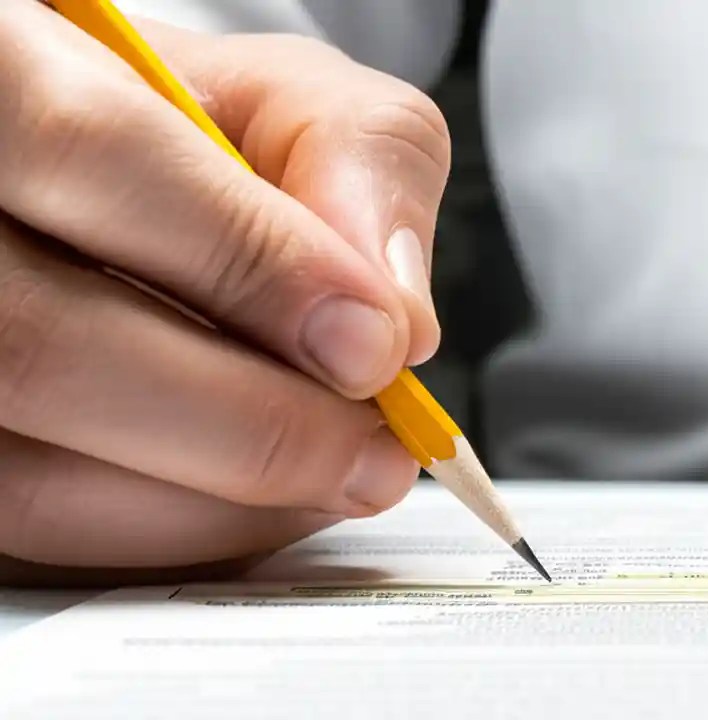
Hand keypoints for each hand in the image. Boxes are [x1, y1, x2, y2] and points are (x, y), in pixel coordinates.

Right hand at [0, 4, 448, 580]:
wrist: (81, 176)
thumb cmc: (173, 132)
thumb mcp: (282, 100)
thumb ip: (356, 160)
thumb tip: (394, 316)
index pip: (93, 152)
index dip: (253, 263)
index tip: (372, 344)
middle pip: (40, 345)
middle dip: (249, 423)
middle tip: (371, 449)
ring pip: (29, 477)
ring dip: (217, 504)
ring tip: (333, 474)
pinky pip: (43, 540)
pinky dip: (172, 538)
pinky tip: (254, 500)